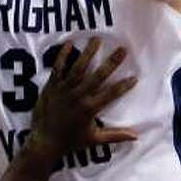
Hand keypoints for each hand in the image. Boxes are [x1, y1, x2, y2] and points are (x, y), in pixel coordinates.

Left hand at [30, 39, 136, 155]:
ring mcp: (64, 90)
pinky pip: (58, 68)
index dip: (124, 86)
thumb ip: (116, 136)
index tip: (135, 77)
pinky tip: (69, 43)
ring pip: (79, 67)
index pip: (112, 94)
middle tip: (122, 49)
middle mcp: (79, 96)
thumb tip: (136, 136)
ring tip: (97, 39)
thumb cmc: (71, 141)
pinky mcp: (52, 86)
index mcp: (90, 108)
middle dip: (112, 62)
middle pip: (98, 76)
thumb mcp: (94, 140)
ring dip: (88, 53)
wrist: (44, 142)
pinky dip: (63, 56)